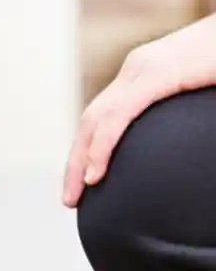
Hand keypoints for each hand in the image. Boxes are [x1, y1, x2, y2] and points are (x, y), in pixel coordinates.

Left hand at [63, 14, 215, 206]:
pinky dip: (101, 147)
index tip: (84, 182)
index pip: (103, 114)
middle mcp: (137, 69)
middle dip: (75, 161)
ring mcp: (144, 70)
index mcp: (146, 73)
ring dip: (78, 161)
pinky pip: (118, 116)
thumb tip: (193, 153)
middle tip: (69, 201)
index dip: (88, 148)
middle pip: (91, 121)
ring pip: (95, 120)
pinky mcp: (157, 74)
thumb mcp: (205, 92)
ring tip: (73, 197)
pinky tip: (93, 175)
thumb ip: (186, 118)